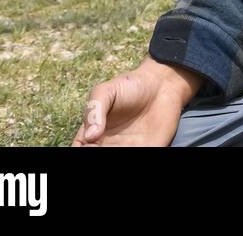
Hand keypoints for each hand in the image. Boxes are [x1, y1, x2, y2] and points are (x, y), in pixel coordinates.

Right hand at [72, 57, 203, 145]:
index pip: (81, 150)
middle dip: (99, 156)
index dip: (83, 150)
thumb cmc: (130, 86)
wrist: (162, 83)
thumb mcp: (106, 91)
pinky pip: (141, 158)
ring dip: (117, 156)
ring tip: (125, 144)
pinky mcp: (149, 149)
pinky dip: (138, 157)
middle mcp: (108, 146)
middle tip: (110, 145)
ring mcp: (128, 148)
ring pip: (117, 160)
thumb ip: (94, 110)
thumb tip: (90, 136)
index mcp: (92, 135)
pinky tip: (139, 145)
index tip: (91, 145)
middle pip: (96, 158)